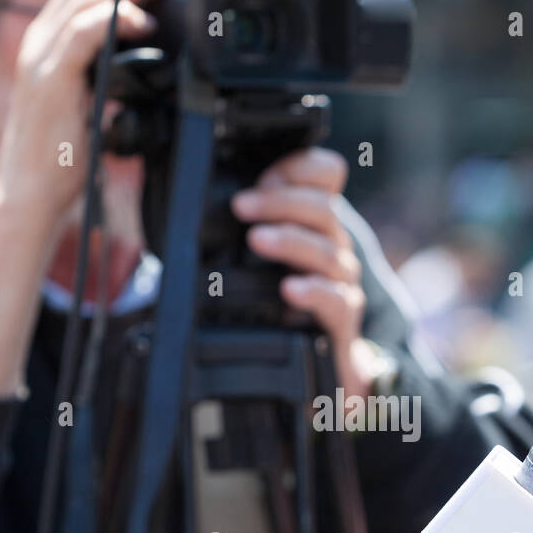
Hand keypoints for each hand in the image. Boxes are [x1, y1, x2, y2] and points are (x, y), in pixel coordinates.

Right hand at [0, 0, 166, 218]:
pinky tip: (143, 24)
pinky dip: (115, 20)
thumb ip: (106, 80)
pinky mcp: (50, 77)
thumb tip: (143, 74)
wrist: (28, 195)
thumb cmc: (59, 160)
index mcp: (49, 45)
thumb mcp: (89, 107)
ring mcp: (42, 57)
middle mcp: (40, 42)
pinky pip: (83, 33)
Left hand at [231, 148, 381, 401]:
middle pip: (324, 208)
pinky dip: (314, 291)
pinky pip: (336, 299)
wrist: (319, 364)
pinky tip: (290, 289)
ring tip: (257, 240)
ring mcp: (341, 281)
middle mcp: (333, 245)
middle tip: (242, 206)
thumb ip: (243, 231)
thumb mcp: (258, 261)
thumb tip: (189, 212)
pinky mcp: (343, 318)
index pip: (327, 173)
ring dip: (291, 240)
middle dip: (280, 201)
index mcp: (314, 220)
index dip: (300, 167)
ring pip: (328, 250)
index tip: (264, 176)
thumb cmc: (280, 306)